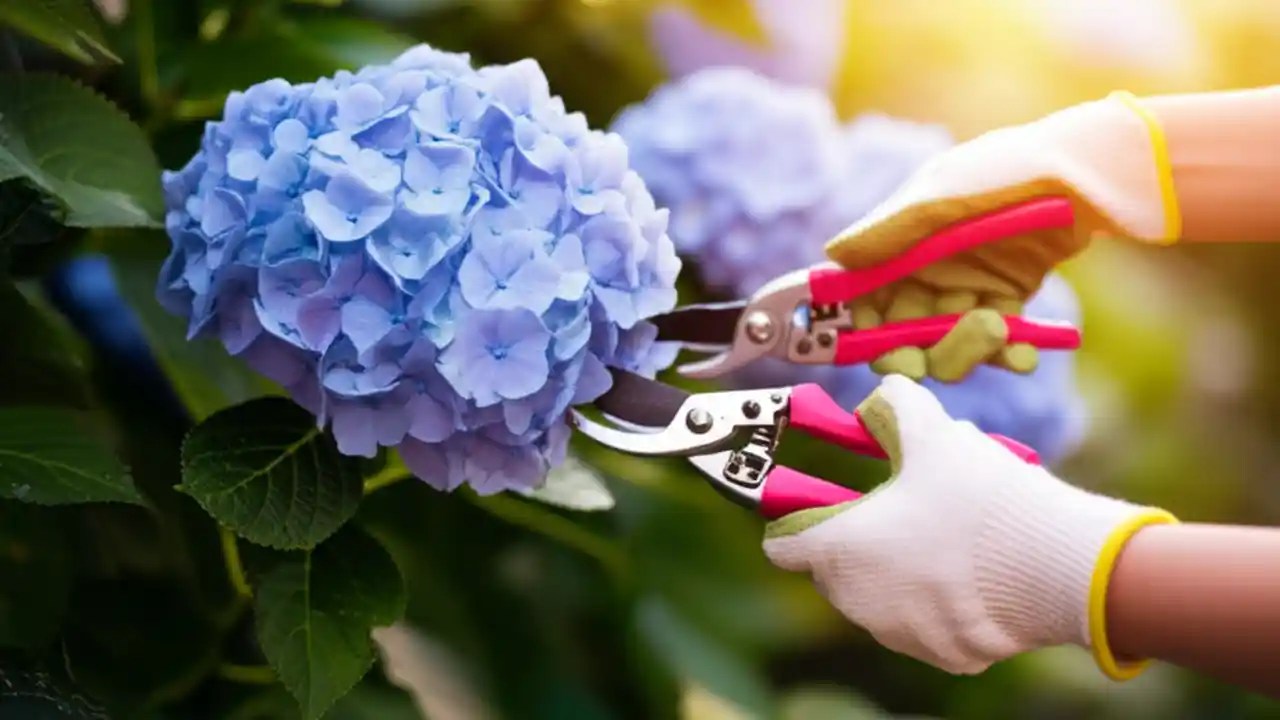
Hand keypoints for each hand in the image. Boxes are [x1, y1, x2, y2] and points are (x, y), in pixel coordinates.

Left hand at [762, 375, 1175, 675]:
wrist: (1056, 566)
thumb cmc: (981, 498)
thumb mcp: (933, 432)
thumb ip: (895, 406)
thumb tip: (884, 395)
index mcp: (838, 550)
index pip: (783, 547)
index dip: (796, 521)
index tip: (820, 507)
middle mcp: (857, 602)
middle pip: (832, 571)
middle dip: (853, 542)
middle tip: (895, 510)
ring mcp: (901, 635)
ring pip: (879, 599)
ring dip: (895, 571)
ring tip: (944, 535)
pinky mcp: (946, 656)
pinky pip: (927, 624)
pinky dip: (938, 602)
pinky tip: (974, 573)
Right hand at [827, 92, 1179, 381]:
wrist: (1084, 171)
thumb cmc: (1002, 172)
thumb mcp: (936, 197)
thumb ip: (885, 232)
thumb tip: (831, 258)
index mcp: (899, 245)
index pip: (864, 297)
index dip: (861, 326)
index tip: (871, 346)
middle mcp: (927, 270)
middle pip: (903, 331)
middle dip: (911, 350)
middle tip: (923, 361)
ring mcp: (967, 287)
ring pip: (948, 342)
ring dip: (966, 348)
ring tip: (997, 328)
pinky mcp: (1008, 299)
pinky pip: (998, 342)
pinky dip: (1008, 353)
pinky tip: (1023, 354)